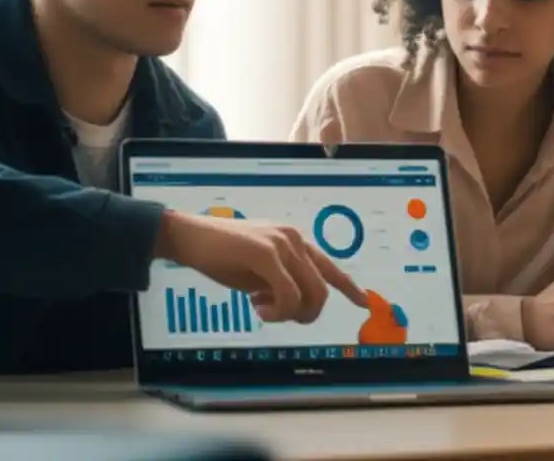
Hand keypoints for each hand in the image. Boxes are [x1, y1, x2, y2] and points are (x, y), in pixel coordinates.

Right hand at [153, 210, 368, 323]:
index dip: (349, 288)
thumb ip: (279, 284)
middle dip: (306, 314)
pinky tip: (256, 305)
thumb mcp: (258, 272)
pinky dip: (277, 310)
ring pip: (309, 295)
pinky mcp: (266, 254)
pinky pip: (288, 295)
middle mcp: (296, 240)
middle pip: (322, 290)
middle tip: (279, 317)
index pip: (330, 268)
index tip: (365, 303)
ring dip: (289, 314)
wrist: (189, 236)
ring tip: (263, 309)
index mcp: (296, 243)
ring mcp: (283, 245)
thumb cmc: (221, 255)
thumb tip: (291, 307)